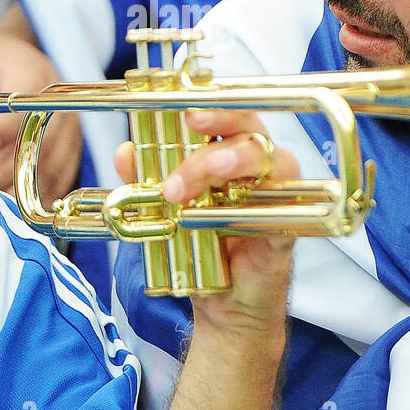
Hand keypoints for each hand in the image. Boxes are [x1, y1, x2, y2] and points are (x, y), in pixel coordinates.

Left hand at [0, 29, 81, 206]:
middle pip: (42, 138)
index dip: (6, 127)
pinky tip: (16, 203)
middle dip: (11, 165)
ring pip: (54, 161)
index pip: (26, 101)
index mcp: (30, 71)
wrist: (20, 58)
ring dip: (24, 184)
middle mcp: (56, 99)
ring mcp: (69, 122)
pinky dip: (40, 192)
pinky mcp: (72, 144)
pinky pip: (62, 174)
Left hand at [113, 108, 295, 351]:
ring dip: (223, 164)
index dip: (214, 106)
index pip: (231, 114)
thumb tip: (123, 151)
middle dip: (214, 133)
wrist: (223, 304)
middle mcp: (259, 168)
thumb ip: (146, 178)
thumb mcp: (164, 209)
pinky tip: (223, 217)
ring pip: (267, 159)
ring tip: (180, 191)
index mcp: (231, 154)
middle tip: (180, 154)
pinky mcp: (285, 228)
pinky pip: (282, 207)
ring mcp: (276, 195)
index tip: (185, 111)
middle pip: (250, 129)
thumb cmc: (201, 247)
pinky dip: (250, 208)